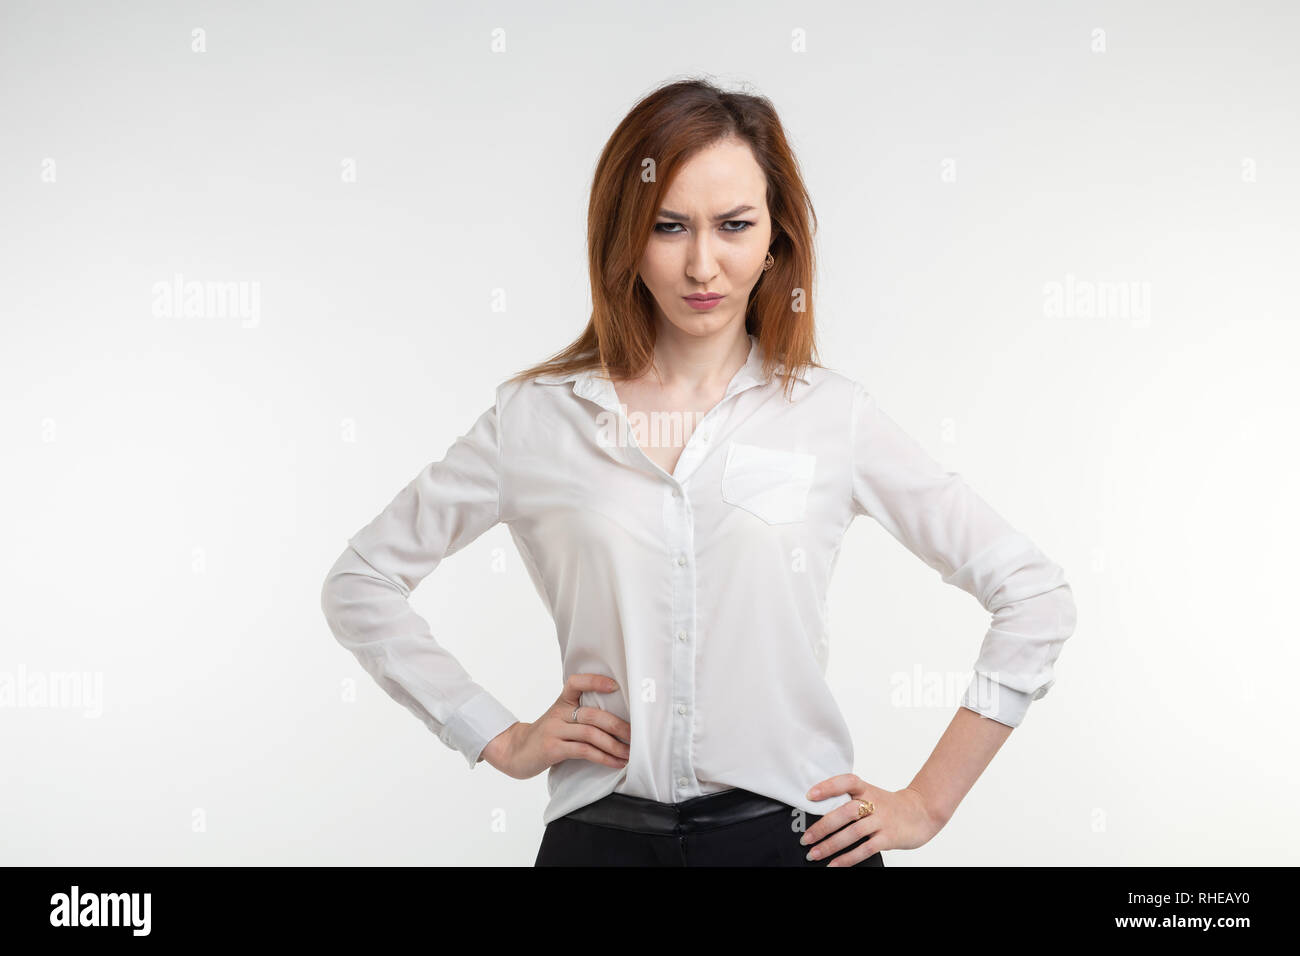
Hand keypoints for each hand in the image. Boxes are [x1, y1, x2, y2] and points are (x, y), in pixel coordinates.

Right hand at [479, 673, 630, 779]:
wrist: (515, 752)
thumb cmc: (546, 736)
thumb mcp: (560, 720)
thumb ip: (580, 716)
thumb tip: (617, 722)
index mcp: (562, 703)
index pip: (576, 683)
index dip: (594, 681)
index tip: (615, 686)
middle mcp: (558, 714)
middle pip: (592, 714)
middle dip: (618, 726)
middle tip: (635, 736)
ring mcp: (554, 731)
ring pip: (591, 734)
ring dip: (614, 745)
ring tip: (629, 754)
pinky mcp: (552, 749)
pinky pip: (583, 751)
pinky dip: (603, 757)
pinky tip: (615, 762)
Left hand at [799, 774, 945, 865]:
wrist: (922, 812)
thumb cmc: (890, 805)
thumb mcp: (872, 795)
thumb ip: (850, 800)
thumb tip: (820, 814)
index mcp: (866, 789)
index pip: (846, 782)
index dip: (827, 787)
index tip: (810, 796)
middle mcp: (873, 803)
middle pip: (845, 812)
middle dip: (822, 827)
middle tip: (806, 838)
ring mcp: (882, 821)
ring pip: (852, 833)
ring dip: (830, 845)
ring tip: (814, 854)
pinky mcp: (888, 838)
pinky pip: (865, 849)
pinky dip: (848, 858)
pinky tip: (835, 865)